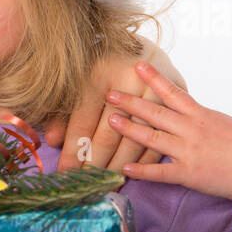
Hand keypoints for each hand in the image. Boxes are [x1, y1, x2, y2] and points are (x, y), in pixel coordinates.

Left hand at [46, 43, 188, 172]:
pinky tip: (132, 172)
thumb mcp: (77, 83)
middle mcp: (130, 80)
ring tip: (108, 183)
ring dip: (120, 165)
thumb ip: (64, 113)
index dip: (73, 149)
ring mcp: (157, 90)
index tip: (66, 172)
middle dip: (96, 163)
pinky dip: (146, 159)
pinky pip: (162, 133)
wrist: (141, 47)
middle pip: (110, 134)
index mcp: (101, 72)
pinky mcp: (179, 99)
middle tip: (88, 185)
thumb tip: (53, 141)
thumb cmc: (103, 67)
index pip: (84, 121)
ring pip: (136, 140)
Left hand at [107, 61, 231, 204]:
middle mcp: (192, 130)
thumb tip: (182, 109)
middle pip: (156, 113)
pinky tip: (124, 169)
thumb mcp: (222, 123)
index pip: (173, 92)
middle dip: (131, 102)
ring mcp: (189, 152)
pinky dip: (142, 171)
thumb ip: (198, 117)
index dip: (154, 78)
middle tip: (110, 93)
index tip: (137, 65)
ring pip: (153, 139)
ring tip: (110, 121)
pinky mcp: (189, 174)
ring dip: (130, 129)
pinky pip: (160, 172)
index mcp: (201, 116)